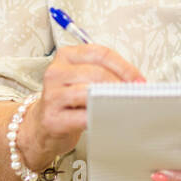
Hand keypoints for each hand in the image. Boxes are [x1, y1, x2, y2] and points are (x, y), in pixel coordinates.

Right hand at [29, 44, 145, 162]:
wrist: (41, 126)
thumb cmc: (67, 101)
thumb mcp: (82, 79)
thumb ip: (104, 74)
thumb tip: (135, 82)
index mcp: (66, 55)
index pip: (101, 54)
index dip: (125, 67)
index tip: (139, 79)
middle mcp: (56, 71)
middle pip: (97, 73)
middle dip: (121, 85)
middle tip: (135, 95)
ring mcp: (52, 95)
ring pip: (90, 93)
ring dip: (112, 100)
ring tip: (125, 106)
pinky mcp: (52, 118)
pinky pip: (83, 116)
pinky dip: (100, 117)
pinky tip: (109, 119)